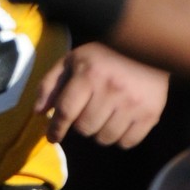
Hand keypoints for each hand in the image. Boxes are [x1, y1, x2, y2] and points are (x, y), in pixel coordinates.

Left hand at [34, 44, 168, 145]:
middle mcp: (111, 89)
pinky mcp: (151, 114)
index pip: (66, 112)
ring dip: (100, 132)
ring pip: (105, 138)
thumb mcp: (72, 60)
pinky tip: (120, 122)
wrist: (149, 47)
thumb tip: (39, 113)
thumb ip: (51, 84)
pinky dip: (120, 137)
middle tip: (87, 112)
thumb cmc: (104, 55)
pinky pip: (126, 142)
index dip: (56, 128)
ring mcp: (133, 103)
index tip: (53, 137)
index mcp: (89, 74)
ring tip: (105, 116)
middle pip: (85, 128)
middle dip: (81, 124)